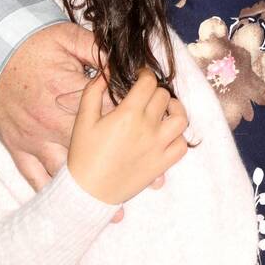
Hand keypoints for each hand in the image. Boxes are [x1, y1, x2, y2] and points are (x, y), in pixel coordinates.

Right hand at [0, 23, 170, 220]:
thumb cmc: (33, 47)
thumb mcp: (69, 38)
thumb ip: (97, 50)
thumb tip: (123, 62)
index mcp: (70, 98)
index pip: (112, 114)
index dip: (135, 121)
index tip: (154, 131)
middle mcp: (53, 125)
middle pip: (94, 149)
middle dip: (122, 158)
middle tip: (150, 175)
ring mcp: (35, 140)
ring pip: (67, 171)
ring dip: (91, 187)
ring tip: (121, 203)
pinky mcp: (18, 149)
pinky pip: (36, 179)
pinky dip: (54, 195)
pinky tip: (71, 211)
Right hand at [66, 66, 188, 204]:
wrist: (87, 192)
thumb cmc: (83, 155)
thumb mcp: (83, 118)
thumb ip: (94, 90)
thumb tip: (107, 71)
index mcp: (128, 114)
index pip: (148, 82)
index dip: (145, 75)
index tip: (140, 77)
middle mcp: (147, 128)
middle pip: (163, 96)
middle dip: (154, 91)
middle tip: (146, 95)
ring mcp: (158, 147)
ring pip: (181, 118)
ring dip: (175, 110)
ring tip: (164, 110)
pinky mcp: (162, 165)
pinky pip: (182, 146)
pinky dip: (178, 137)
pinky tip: (166, 135)